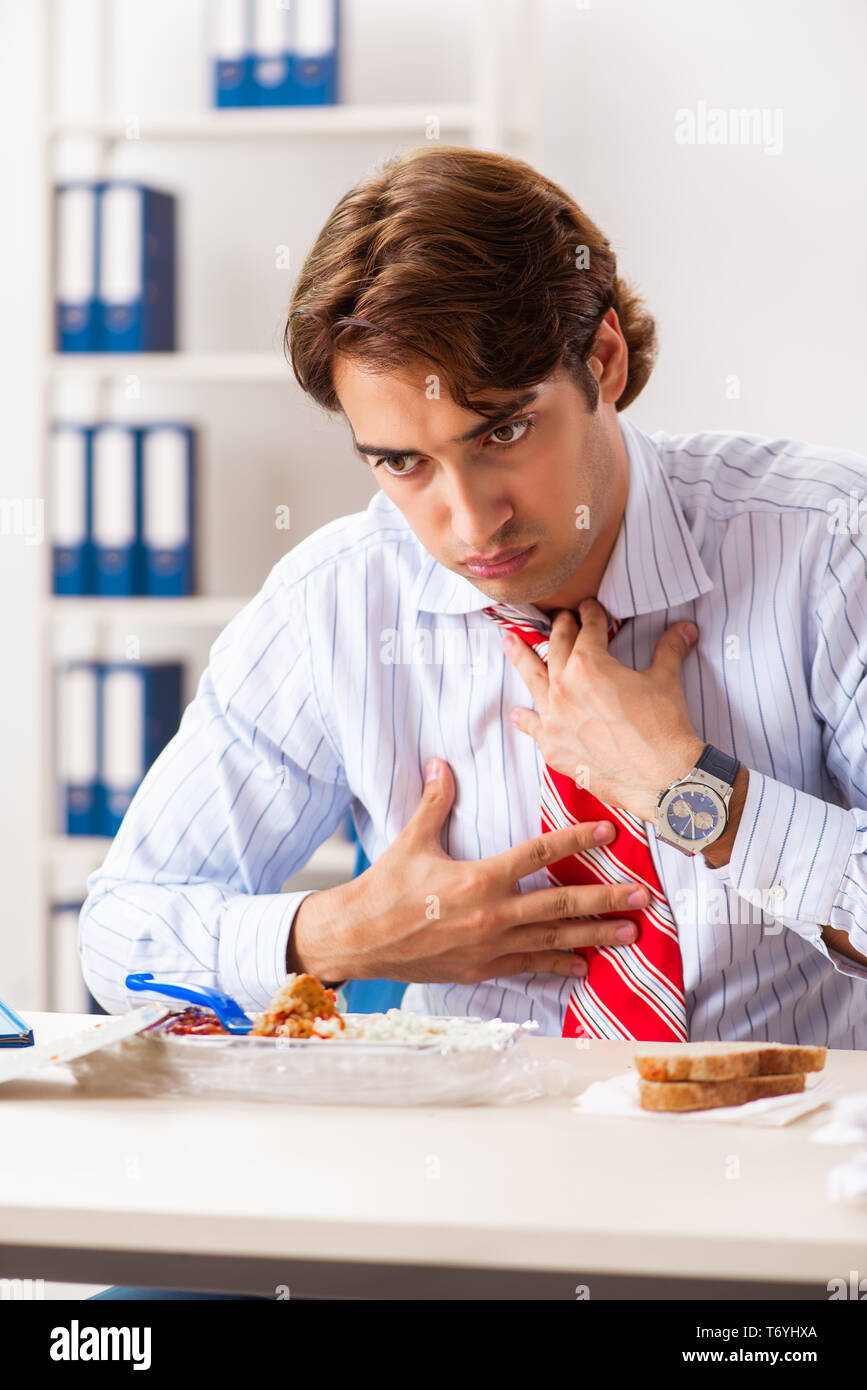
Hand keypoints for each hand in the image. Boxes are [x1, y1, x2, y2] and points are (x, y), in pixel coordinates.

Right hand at [289, 759, 650, 984]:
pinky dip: (559, 965)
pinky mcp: (482, 968)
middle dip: (607, 899)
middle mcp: (492, 914)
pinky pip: (529, 966)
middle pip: (562, 904)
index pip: (540, 854)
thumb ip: (436, 802)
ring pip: (555, 940)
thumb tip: (442, 762)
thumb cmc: (385, 888)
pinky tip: (584, 966)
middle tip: (644, 895)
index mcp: (480, 877)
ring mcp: (490, 946)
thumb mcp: (412, 841)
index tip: (610, 831)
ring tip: (631, 932)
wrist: (359, 940)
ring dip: (596, 935)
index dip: (578, 839)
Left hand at [501, 597, 704, 819]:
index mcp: (589, 664)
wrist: (662, 777)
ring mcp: (554, 718)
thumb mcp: (665, 680)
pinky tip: (516, 713)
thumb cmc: (664, 727)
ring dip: (520, 658)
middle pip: (557, 649)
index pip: (588, 631)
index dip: (592, 616)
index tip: (590, 608)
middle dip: (560, 630)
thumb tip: (685, 628)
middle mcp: (563, 688)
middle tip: (560, 619)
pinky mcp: (553, 747)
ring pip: (532, 680)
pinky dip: (525, 719)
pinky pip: (533, 727)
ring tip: (508, 642)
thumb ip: (669, 650)